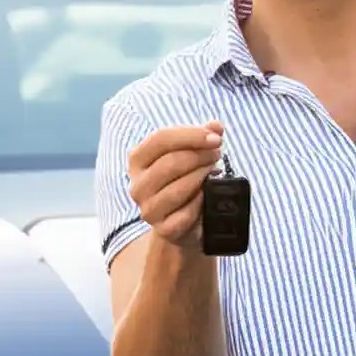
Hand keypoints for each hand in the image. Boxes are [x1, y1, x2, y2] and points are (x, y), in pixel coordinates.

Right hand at [127, 121, 223, 248]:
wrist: (182, 224)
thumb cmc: (183, 181)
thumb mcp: (189, 155)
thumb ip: (201, 138)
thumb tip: (216, 125)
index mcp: (138, 160)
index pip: (160, 140)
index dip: (190, 136)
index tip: (215, 137)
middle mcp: (138, 186)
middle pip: (170, 163)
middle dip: (199, 156)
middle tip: (217, 154)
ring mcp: (149, 210)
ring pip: (178, 189)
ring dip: (201, 177)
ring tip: (213, 170)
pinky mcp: (164, 230)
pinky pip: (186, 214)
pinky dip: (200, 202)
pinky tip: (206, 195)